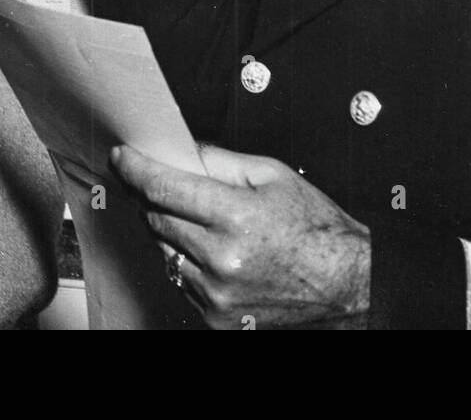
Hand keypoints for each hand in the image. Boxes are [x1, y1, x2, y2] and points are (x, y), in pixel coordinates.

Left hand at [111, 143, 369, 329]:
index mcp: (237, 217)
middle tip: (163, 185)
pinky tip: (214, 254)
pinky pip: (182, 282)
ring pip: (165, 252)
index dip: (136, 169)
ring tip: (203, 224)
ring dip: (172, 232)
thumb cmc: (317, 230)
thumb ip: (222, 162)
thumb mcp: (274, 177)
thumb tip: (183, 151)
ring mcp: (216, 294)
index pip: (164, 189)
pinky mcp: (216, 319)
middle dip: (154, 198)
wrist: (347, 286)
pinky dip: (187, 264)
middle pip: (158, 220)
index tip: (123, 157)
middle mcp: (222, 259)